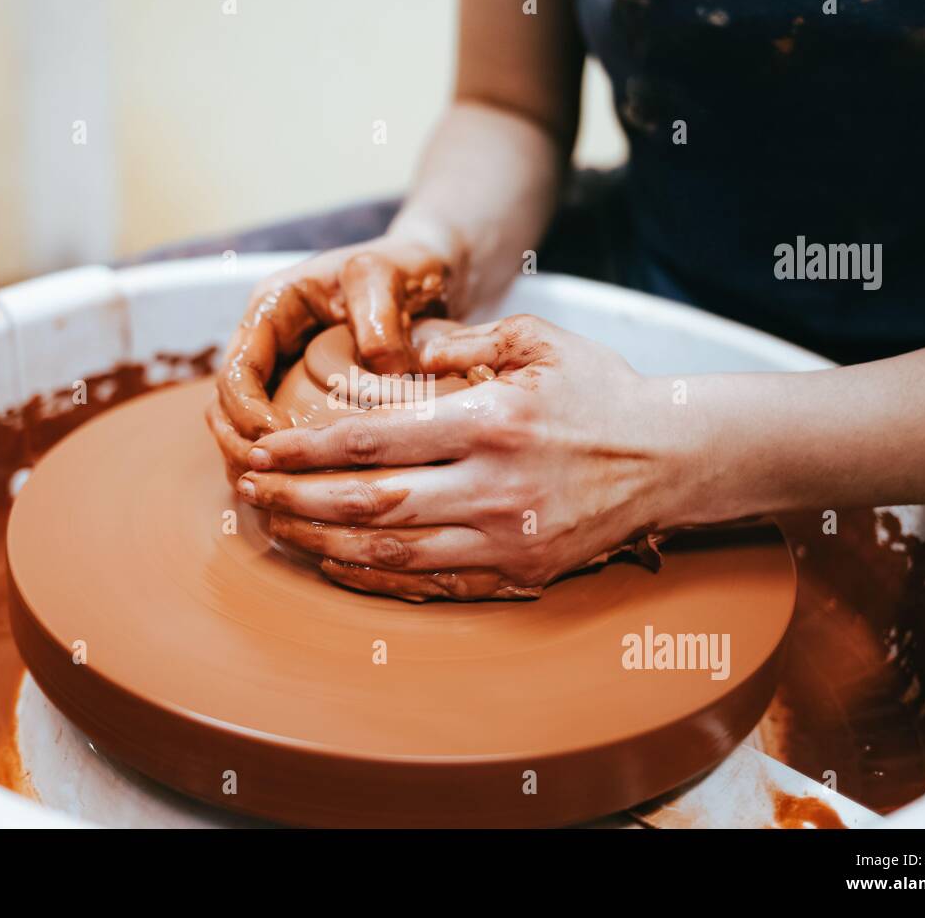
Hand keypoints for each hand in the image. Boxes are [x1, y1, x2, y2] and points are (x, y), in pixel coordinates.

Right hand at [206, 234, 464, 482]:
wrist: (427, 270)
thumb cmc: (405, 267)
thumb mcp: (390, 276)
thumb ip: (380, 317)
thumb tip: (380, 374)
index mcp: (273, 306)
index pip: (237, 370)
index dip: (248, 414)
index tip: (280, 446)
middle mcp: (266, 339)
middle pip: (226, 405)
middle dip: (242, 447)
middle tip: (274, 483)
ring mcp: (280, 368)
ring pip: (242, 425)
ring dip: (256, 462)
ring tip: (284, 494)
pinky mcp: (301, 393)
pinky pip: (276, 434)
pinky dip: (282, 463)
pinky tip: (307, 491)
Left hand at [235, 315, 694, 600]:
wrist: (673, 458)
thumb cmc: (600, 393)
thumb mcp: (537, 340)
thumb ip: (459, 341)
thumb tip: (393, 348)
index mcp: (490, 421)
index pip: (374, 441)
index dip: (307, 448)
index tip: (266, 446)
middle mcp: (494, 486)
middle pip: (369, 503)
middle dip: (297, 499)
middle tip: (251, 491)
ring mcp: (508, 538)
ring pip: (392, 553)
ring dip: (323, 542)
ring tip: (278, 528)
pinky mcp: (521, 572)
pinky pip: (432, 584)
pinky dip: (376, 577)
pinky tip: (337, 562)